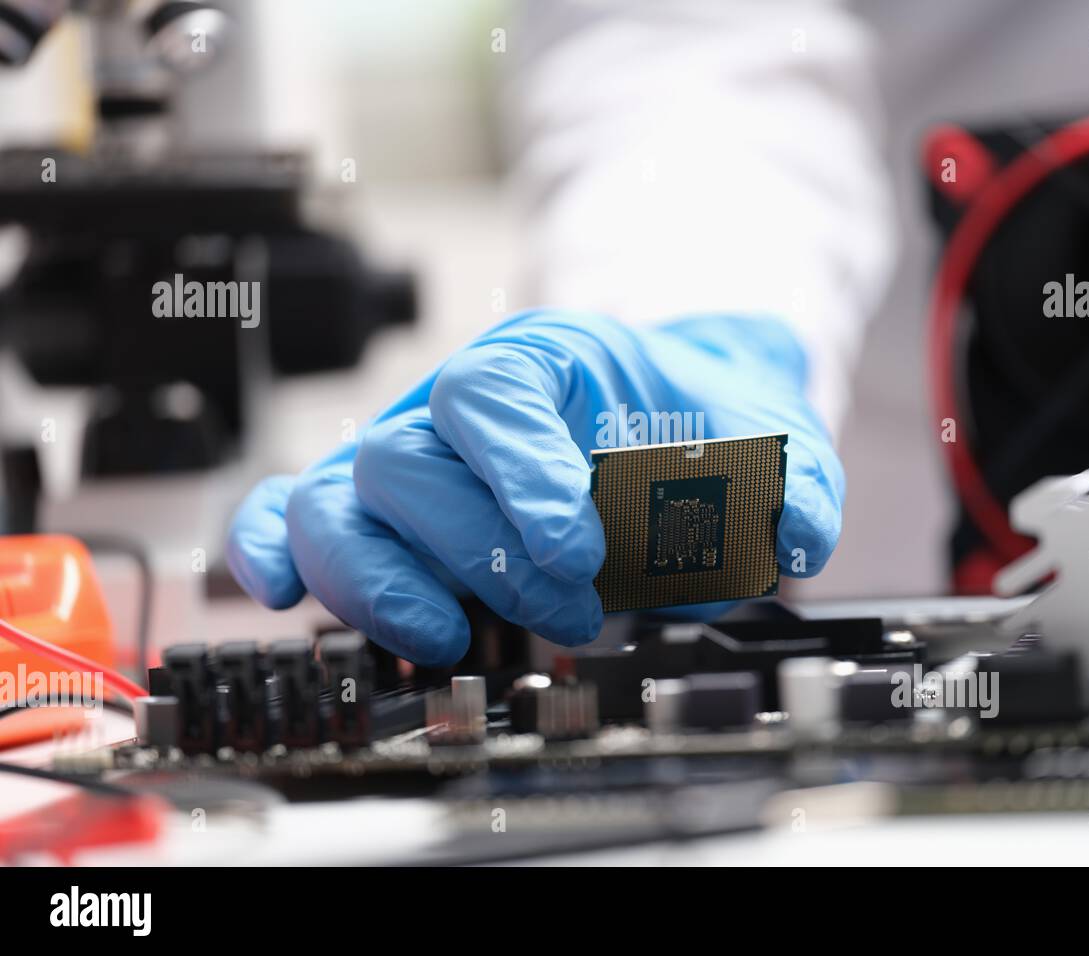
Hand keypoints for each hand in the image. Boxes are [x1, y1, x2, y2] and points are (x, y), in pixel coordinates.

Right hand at [226, 310, 843, 665]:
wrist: (657, 420)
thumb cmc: (692, 421)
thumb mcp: (763, 436)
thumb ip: (790, 481)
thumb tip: (794, 539)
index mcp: (542, 359)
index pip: (491, 394)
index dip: (519, 476)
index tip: (576, 551)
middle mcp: (453, 405)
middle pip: (406, 460)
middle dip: (482, 554)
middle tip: (572, 609)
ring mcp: (406, 458)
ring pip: (334, 501)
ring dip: (380, 582)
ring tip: (452, 639)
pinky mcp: (377, 513)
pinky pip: (289, 515)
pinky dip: (278, 554)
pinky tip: (289, 596)